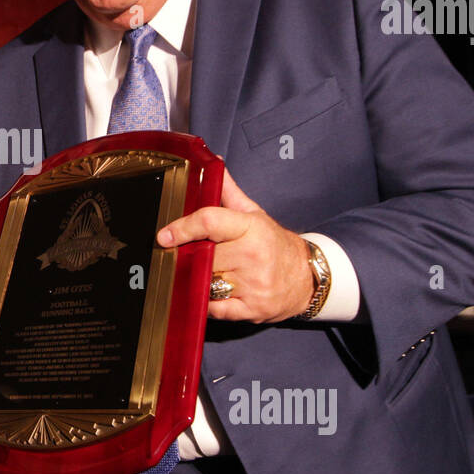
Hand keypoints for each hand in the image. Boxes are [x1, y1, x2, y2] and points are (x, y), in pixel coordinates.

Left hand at [156, 167, 313, 323]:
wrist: (308, 278)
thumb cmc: (276, 245)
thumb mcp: (255, 214)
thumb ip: (228, 192)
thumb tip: (212, 164)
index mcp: (251, 228)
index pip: (209, 221)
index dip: (182, 228)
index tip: (165, 236)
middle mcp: (252, 256)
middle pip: (202, 255)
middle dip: (192, 256)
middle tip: (192, 256)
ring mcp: (253, 285)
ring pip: (205, 282)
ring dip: (199, 279)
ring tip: (207, 272)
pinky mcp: (251, 309)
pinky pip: (213, 308)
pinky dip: (207, 301)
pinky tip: (214, 291)